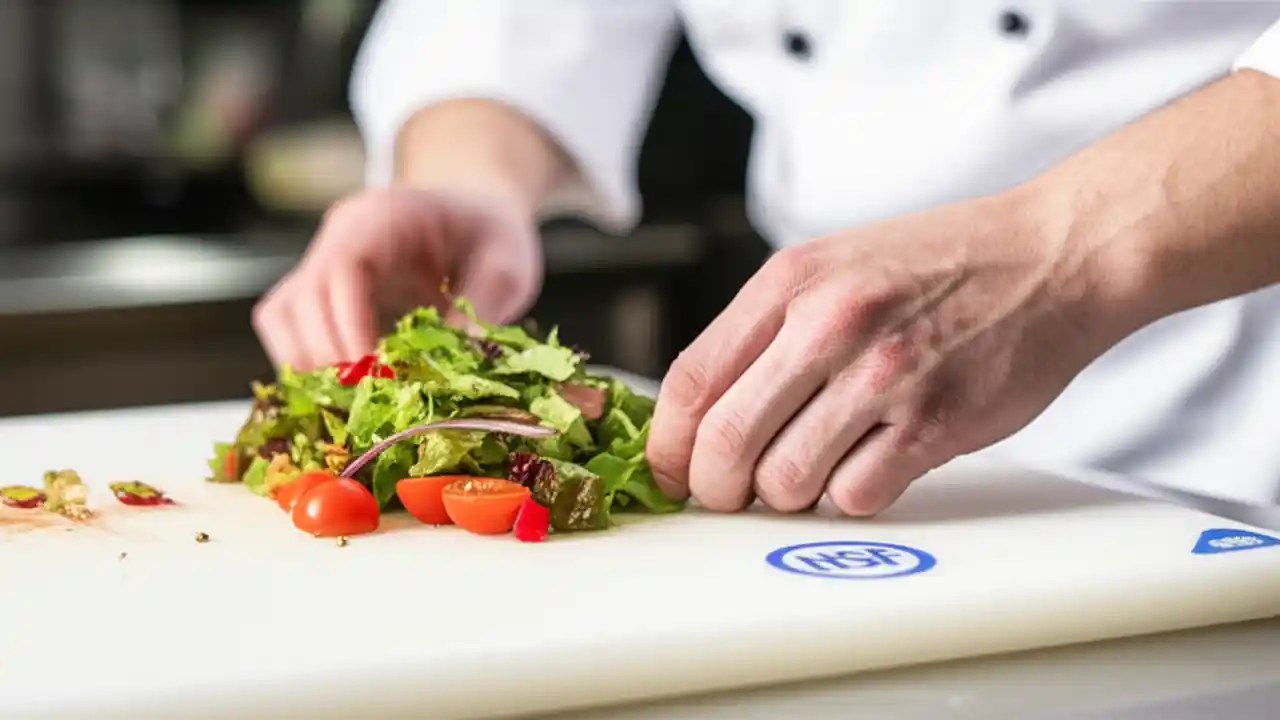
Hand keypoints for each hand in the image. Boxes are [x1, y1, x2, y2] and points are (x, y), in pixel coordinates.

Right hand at [253, 186, 541, 370]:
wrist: (476, 215)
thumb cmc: (491, 233)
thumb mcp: (507, 262)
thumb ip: (486, 302)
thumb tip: (460, 355)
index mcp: (384, 216)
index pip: (343, 268)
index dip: (350, 325)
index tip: (375, 373)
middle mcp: (340, 233)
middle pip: (303, 297)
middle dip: (331, 355)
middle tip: (370, 400)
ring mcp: (323, 260)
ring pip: (281, 315)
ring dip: (309, 363)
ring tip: (356, 398)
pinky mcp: (320, 290)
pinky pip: (286, 327)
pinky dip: (305, 362)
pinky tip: (346, 387)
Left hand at [646, 189, 1128, 515]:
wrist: (1049, 256)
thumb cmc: (937, 266)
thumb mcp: (832, 267)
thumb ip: (766, 331)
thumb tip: (705, 415)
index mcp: (789, 284)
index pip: (690, 382)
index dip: (668, 445)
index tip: (672, 473)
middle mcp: (827, 326)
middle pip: (725, 443)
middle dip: (717, 488)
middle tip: (733, 493)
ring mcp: (882, 376)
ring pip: (785, 481)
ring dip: (788, 494)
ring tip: (815, 467)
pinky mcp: (933, 422)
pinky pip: (855, 495)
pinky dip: (851, 495)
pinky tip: (870, 463)